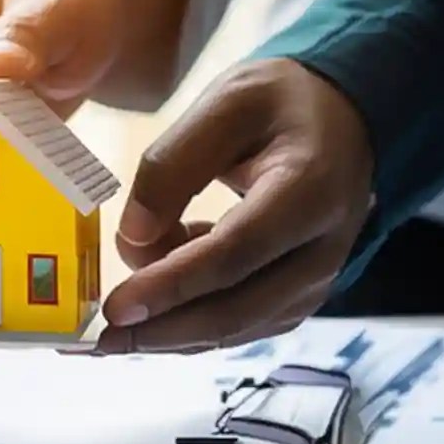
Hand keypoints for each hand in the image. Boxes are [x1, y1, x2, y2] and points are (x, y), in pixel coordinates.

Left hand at [96, 59, 374, 353]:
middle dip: (162, 330)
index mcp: (308, 191)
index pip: (235, 253)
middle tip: (99, 340)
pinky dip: (189, 325)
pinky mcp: (297, 297)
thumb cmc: (280, 105)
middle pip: (236, 310)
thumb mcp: (224, 103)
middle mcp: (321, 249)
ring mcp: (315, 281)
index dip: (172, 285)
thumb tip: (133, 239)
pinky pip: (239, 325)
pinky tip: (149, 308)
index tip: (117, 307)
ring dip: (170, 337)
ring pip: (236, 328)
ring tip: (109, 337)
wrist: (343, 122)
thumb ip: (172, 166)